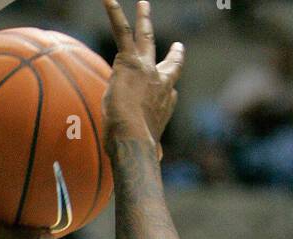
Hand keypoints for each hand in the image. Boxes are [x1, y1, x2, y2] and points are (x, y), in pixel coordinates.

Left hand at [101, 0, 184, 150]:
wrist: (133, 140)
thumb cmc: (138, 151)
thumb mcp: (149, 151)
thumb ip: (152, 153)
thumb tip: (153, 169)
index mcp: (166, 103)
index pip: (170, 92)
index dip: (169, 92)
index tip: (172, 88)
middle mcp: (162, 83)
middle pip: (171, 63)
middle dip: (175, 53)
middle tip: (178, 44)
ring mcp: (147, 69)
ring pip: (146, 37)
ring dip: (145, 18)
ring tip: (143, 3)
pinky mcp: (129, 61)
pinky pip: (122, 31)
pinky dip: (115, 13)